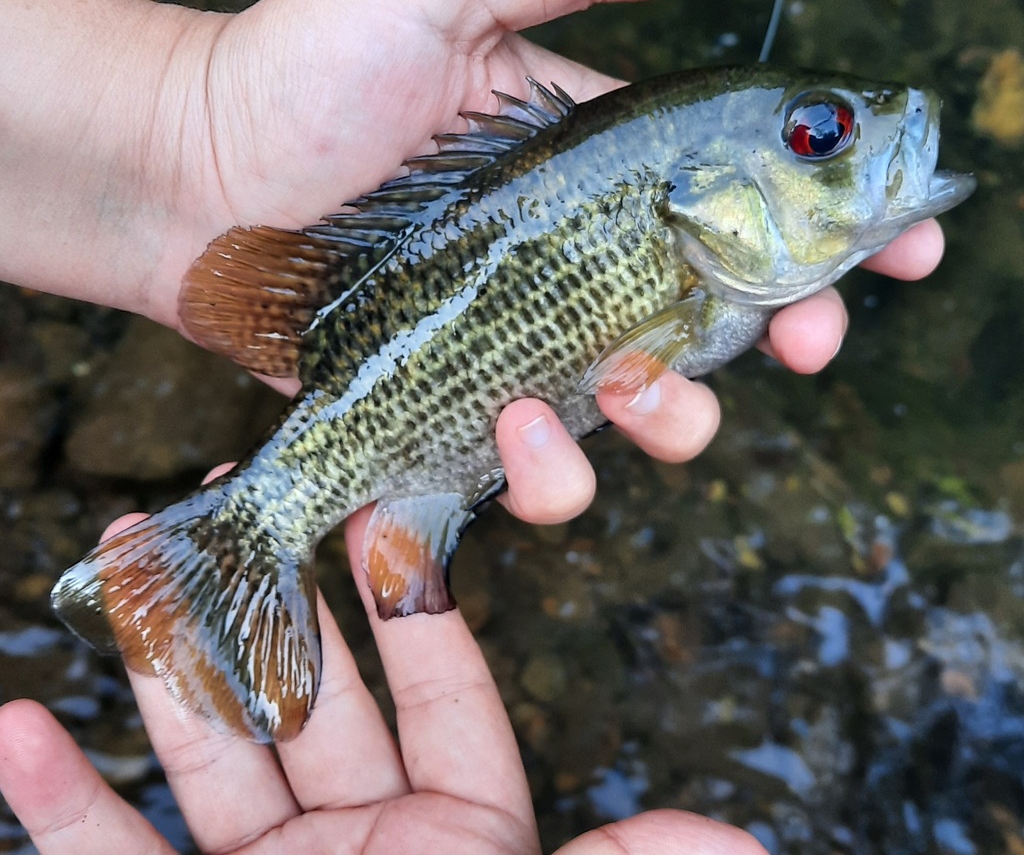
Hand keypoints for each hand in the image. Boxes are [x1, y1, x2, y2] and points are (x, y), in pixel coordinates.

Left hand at [0, 0, 946, 527]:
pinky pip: (535, 464)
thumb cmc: (307, 65)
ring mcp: (521, 339)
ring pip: (644, 408)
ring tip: (632, 389)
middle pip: (719, 319)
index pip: (740, 198)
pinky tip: (521, 424)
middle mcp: (574, 260)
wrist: (191, 169)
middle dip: (788, 340)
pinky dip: (547, 467)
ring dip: (672, 417)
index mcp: (596, 167)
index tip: (903, 249)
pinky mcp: (458, 404)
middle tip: (812, 343)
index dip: (829, 227)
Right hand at [0, 505, 768, 854]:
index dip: (408, 598)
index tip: (378, 507)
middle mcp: (357, 834)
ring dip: (156, 655)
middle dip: (264, 594)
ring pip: (203, 746)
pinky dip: (56, 804)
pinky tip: (15, 728)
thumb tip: (745, 843)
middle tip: (224, 498)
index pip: (435, 683)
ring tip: (119, 554)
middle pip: (306, 688)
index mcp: (456, 825)